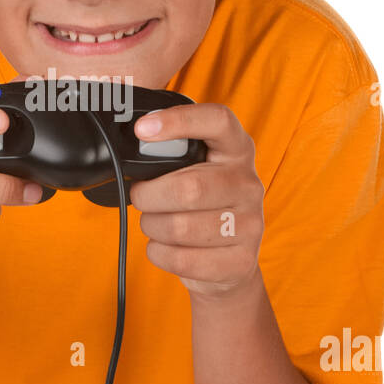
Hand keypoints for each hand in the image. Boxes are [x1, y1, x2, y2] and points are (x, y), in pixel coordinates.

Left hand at [129, 103, 263, 299]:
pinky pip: (182, 259)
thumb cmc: (201, 206)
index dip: (180, 121)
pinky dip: (159, 253)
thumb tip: (132, 141)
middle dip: (149, 196)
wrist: (229, 262)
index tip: (143, 129)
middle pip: (189, 187)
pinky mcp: (242, 261)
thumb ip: (171, 153)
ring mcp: (251, 224)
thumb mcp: (194, 170)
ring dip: (152, 227)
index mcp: (236, 150)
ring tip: (156, 223)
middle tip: (141, 198)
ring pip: (180, 228)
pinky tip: (165, 247)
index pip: (217, 121)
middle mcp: (248, 183)